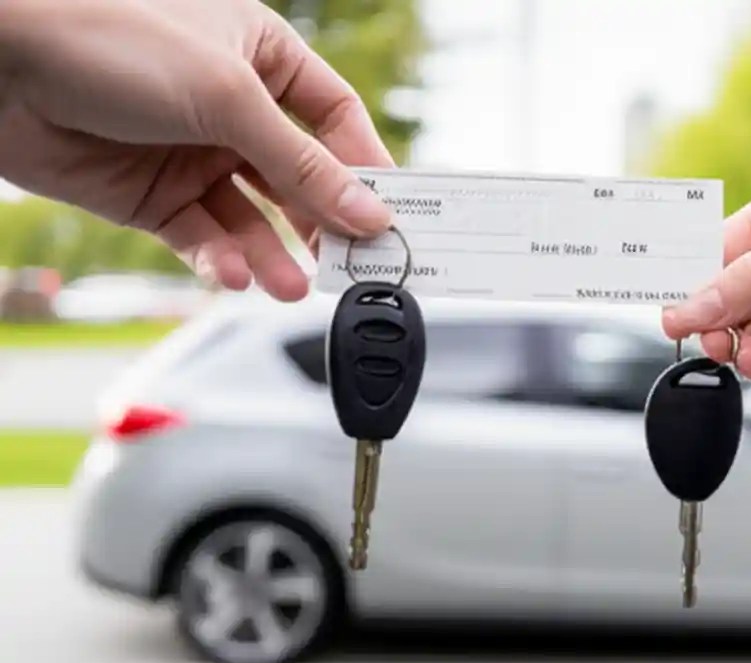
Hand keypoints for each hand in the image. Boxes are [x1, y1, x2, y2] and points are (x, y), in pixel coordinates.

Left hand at [0, 0, 394, 300]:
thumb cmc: (109, 37)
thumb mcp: (229, 99)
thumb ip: (304, 165)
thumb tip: (370, 212)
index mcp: (263, 56)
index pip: (337, 119)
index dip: (365, 168)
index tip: (391, 216)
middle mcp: (233, 106)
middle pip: (300, 177)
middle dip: (323, 224)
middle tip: (351, 266)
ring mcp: (192, 152)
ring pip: (254, 217)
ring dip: (275, 254)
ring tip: (292, 286)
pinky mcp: (152, 196)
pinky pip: (203, 236)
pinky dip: (220, 258)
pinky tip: (230, 272)